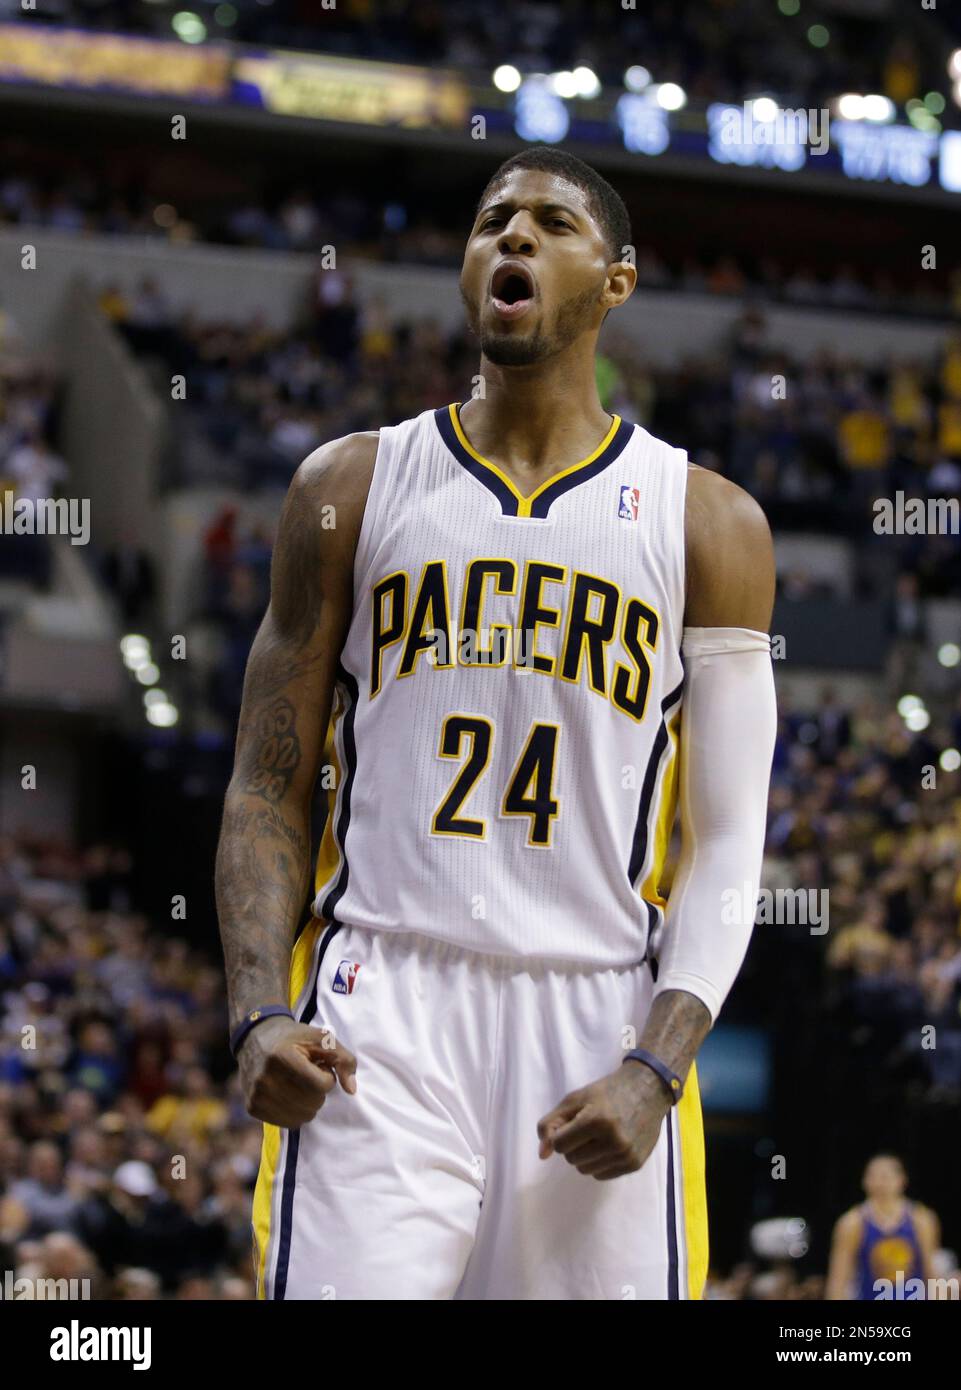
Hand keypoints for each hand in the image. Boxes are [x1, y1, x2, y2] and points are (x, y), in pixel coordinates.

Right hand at [238, 1016, 356, 1127]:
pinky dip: (296, 1112)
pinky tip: (290, 1094)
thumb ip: (343, 1060)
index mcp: (283, 1057)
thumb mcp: (322, 1039)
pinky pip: (288, 1123)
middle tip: (308, 1075)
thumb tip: (352, 1090)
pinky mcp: (253, 1107)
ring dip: (308, 1103)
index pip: (321, 1085)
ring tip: (299, 1084)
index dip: (327, 1077)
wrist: (255, 1038)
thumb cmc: (294, 1038)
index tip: (319, 1066)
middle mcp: (266, 1079)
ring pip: (302, 1117)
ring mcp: (257, 1095)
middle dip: (318, 1091)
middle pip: (313, 1103)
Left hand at [537, 1062, 671, 1179]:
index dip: (561, 1134)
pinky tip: (609, 1145)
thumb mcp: (575, 1099)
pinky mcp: (634, 1164)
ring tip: (598, 1137)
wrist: (647, 1091)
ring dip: (585, 1156)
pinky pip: (601, 1175)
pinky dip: (599, 1163)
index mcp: (596, 1120)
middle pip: (571, 1159)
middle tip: (587, 1128)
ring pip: (585, 1170)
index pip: (560, 1145)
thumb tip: (542, 1155)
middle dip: (573, 1145)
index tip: (571, 1123)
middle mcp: (613, 1141)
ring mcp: (625, 1155)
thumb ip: (551, 1124)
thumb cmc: (607, 1092)